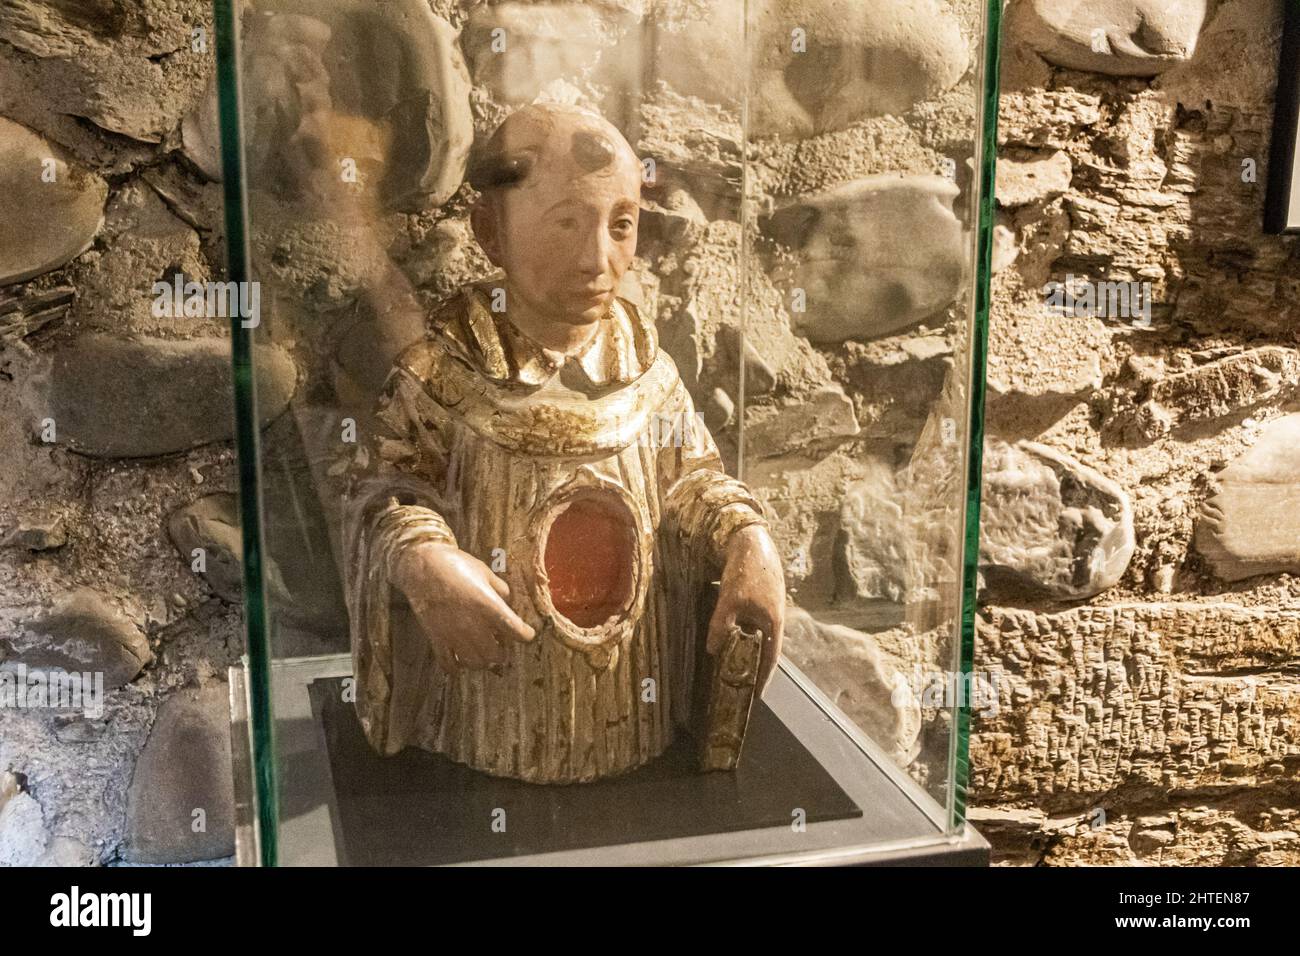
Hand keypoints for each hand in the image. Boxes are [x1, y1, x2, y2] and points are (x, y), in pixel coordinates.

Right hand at [391, 541, 535, 671]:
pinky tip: (460, 661)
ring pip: (475, 663)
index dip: (526, 635)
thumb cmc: (456, 564)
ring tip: (482, 652)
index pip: (517, 631)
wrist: (422, 566)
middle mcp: (474, 626)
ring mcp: (454, 635)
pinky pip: (449, 665)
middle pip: (496, 655)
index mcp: (489, 607)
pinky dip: (456, 667)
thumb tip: (506, 601)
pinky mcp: (437, 639)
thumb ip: (500, 589)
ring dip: (482, 660)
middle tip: (501, 644)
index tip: (526, 633)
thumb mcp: (485, 572)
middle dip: (503, 652)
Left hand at [708, 525, 784, 692]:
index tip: (756, 697)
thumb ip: (721, 626)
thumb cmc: (745, 572)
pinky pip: (751, 623)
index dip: (763, 679)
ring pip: (756, 636)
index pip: (769, 659)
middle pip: (764, 649)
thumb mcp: (729, 601)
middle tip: (741, 684)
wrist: (751, 542)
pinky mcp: (759, 600)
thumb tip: (713, 650)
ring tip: (732, 664)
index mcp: (773, 624)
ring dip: (746, 649)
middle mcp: (773, 619)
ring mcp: (768, 609)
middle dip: (753, 666)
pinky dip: (742, 633)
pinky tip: (730, 636)